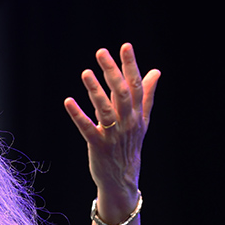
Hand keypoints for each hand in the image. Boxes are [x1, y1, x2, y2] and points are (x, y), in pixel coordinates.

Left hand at [64, 43, 160, 220]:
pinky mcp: (98, 146)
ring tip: (85, 72)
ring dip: (95, 90)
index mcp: (137, 113)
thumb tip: (155, 71)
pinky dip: (77, 114)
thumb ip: (146, 95)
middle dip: (112, 71)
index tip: (125, 46)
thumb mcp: (141, 119)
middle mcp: (128, 121)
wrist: (123, 178)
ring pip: (105, 108)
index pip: (136, 84)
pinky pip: (87, 128)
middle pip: (121, 92)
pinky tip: (68, 101)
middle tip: (101, 52)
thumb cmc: (130, 145)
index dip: (130, 65)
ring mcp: (113, 134)